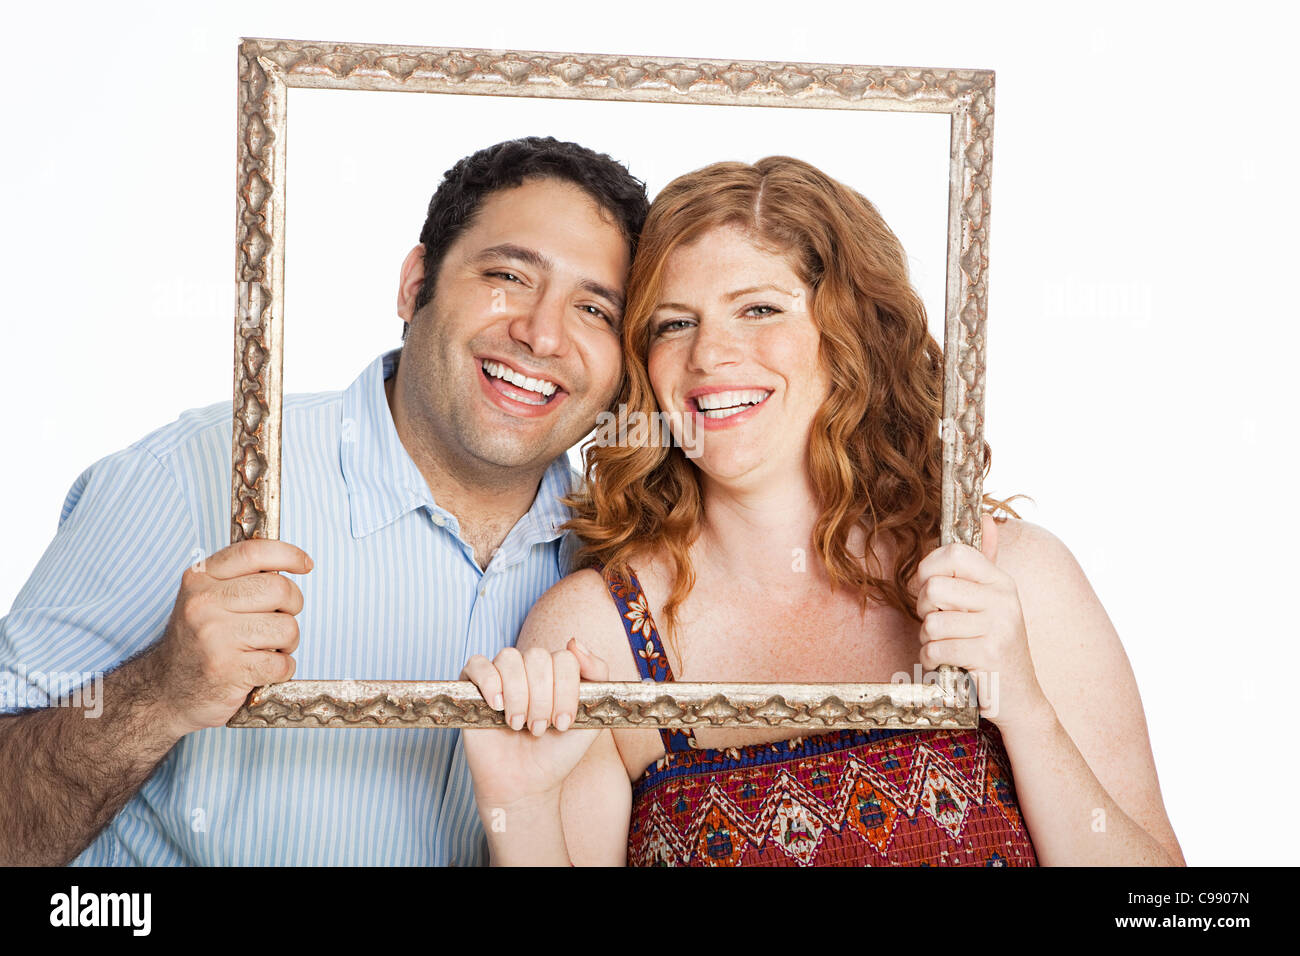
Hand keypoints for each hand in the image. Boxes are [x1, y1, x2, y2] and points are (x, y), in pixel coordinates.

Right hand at [143, 539, 311, 736]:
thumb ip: (239, 579)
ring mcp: (215, 637)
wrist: (164, 692)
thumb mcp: (205, 599)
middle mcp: (204, 604)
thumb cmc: (197, 642)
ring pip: (287, 628)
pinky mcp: (228, 670)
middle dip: (292, 606)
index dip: (288, 554)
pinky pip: (282, 663)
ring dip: (287, 642)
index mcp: (200, 579)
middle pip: (280, 590)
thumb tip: (290, 563)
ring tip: (266, 647)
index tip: (304, 565)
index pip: (254, 552)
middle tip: (279, 621)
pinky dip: (282, 668)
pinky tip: (262, 669)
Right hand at [460, 639, 608, 810]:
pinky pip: (477, 663)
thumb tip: (574, 642)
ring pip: (509, 658)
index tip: (562, 723)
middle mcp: (529, 668)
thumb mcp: (590, 717)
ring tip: (518, 724)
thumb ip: (597, 675)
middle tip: (539, 729)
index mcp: (557, 672)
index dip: (565, 690)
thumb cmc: (556, 752)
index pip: (565, 658)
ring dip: (518, 695)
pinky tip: (497, 706)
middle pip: (537, 657)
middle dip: (542, 698)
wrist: (525, 784)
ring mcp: (501, 675)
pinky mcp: (472, 686)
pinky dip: (489, 683)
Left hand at [915, 515, 1052, 733]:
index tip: (927, 587)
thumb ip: (984, 563)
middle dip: (924, 609)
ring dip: (927, 640)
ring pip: (932, 622)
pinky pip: (935, 648)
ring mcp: (999, 626)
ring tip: (945, 647)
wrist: (1021, 700)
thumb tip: (985, 516)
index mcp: (1001, 581)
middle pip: (935, 587)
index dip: (928, 568)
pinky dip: (930, 660)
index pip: (954, 553)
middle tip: (937, 624)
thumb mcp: (993, 603)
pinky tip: (946, 665)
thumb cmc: (995, 648)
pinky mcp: (988, 654)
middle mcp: (1004, 599)